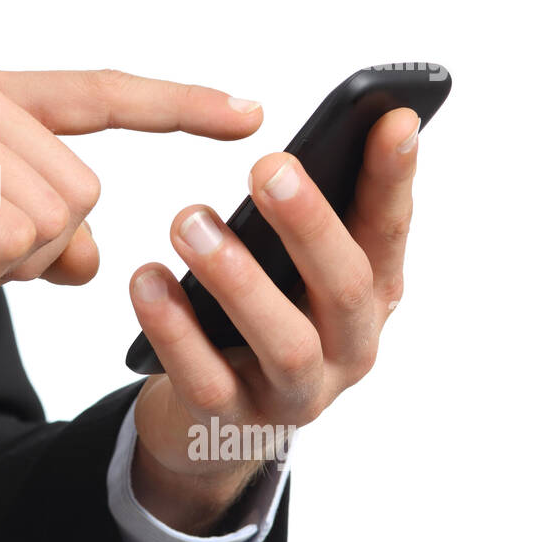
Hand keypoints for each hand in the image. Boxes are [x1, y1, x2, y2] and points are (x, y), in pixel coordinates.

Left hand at [128, 108, 421, 533]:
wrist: (213, 425)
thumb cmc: (255, 318)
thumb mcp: (290, 267)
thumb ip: (302, 215)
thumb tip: (302, 143)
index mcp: (370, 295)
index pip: (389, 231)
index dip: (394, 178)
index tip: (391, 116)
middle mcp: (348, 348)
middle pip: (345, 287)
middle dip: (310, 224)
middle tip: (267, 167)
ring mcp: (294, 393)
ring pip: (284, 343)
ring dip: (238, 279)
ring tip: (189, 222)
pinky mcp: (232, 423)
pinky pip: (206, 379)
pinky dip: (175, 330)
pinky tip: (147, 279)